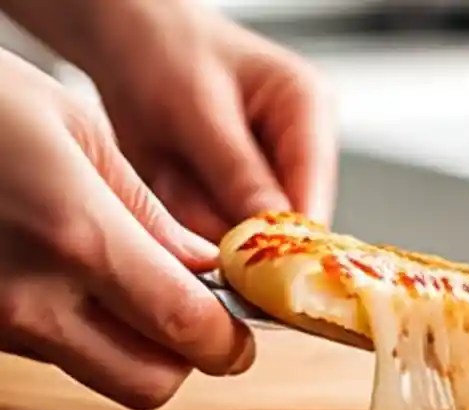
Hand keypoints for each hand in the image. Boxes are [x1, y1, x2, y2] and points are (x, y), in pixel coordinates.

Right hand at [0, 49, 253, 408]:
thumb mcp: (77, 129)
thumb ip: (149, 212)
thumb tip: (204, 268)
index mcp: (77, 237)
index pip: (188, 331)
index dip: (230, 341)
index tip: (241, 330)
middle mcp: (30, 298)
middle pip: (149, 382)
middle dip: (184, 356)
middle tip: (191, 312)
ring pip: (99, 373)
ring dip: (130, 345)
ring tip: (121, 281)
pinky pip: (48, 351)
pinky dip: (76, 331)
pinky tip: (65, 276)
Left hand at [4, 0, 336, 239]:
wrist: (120, 42)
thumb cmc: (161, 50)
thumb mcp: (196, 107)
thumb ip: (237, 171)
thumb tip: (272, 230)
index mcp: (307, 110)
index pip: (316, 195)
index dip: (292, 243)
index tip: (260, 277)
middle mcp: (298, 148)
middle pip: (289, 227)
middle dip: (236, 234)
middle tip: (192, 208)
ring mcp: (269, 176)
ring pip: (252, 238)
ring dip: (206, 227)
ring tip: (175, 179)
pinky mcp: (238, 196)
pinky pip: (220, 235)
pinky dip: (190, 225)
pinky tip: (175, 187)